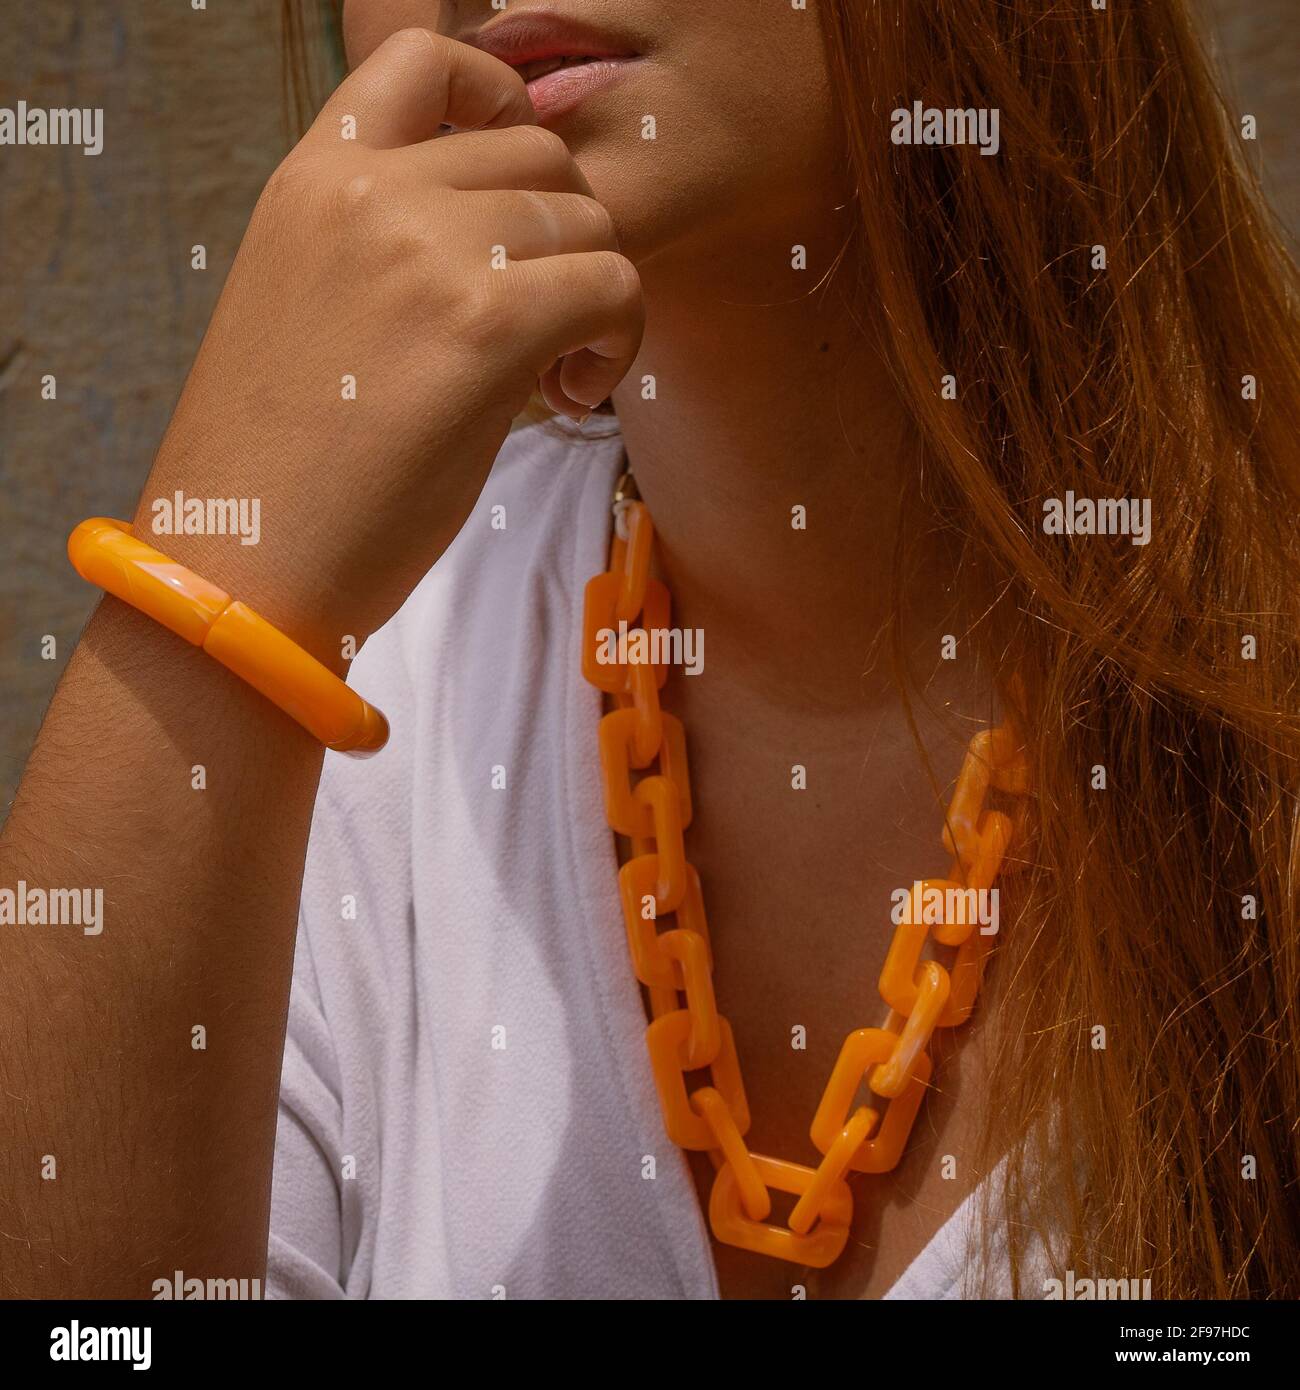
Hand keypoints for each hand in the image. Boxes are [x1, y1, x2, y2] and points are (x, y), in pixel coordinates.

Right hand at [133, 27, 642, 664]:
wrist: (246, 562)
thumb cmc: (282, 465)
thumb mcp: (312, 310)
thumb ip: (391, 248)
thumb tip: (512, 242)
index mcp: (312, 179)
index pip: (429, 61)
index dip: (504, 98)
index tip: (526, 186)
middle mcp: (369, 192)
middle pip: (540, 154)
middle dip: (567, 234)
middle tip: (549, 326)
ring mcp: (425, 249)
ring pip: (589, 219)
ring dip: (598, 294)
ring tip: (558, 376)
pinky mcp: (485, 324)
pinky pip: (615, 285)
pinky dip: (619, 341)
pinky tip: (572, 398)